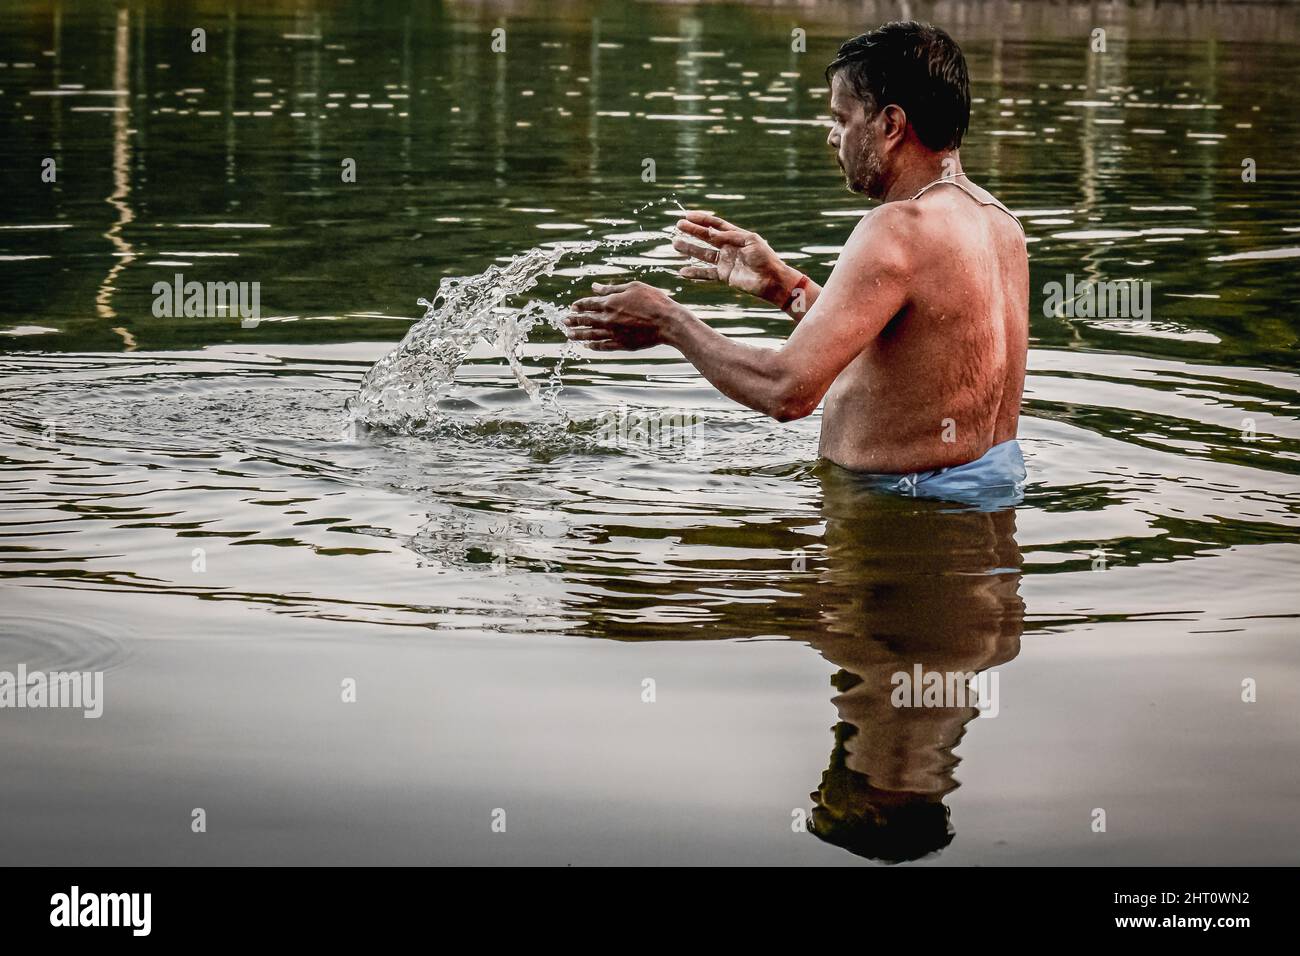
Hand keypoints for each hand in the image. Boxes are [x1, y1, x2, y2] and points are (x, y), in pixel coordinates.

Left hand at [564, 281, 685, 350]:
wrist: (667, 322)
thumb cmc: (653, 301)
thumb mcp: (633, 287)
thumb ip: (612, 289)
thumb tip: (594, 287)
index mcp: (610, 303)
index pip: (589, 304)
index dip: (580, 305)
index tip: (572, 307)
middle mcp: (608, 319)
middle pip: (586, 320)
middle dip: (574, 320)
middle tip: (564, 321)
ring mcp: (614, 334)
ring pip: (591, 335)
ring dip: (579, 335)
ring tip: (569, 335)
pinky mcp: (622, 345)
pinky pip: (603, 346)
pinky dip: (594, 346)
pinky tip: (588, 345)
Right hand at [672, 210, 800, 303]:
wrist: (771, 281)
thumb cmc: (765, 258)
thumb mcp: (750, 242)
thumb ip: (729, 237)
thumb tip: (710, 233)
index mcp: (736, 236)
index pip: (716, 225)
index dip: (702, 219)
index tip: (687, 215)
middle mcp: (729, 248)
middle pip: (706, 237)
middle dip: (692, 231)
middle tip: (677, 226)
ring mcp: (725, 262)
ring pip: (703, 254)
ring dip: (689, 249)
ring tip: (675, 244)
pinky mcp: (724, 276)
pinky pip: (706, 274)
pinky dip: (694, 273)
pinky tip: (682, 271)